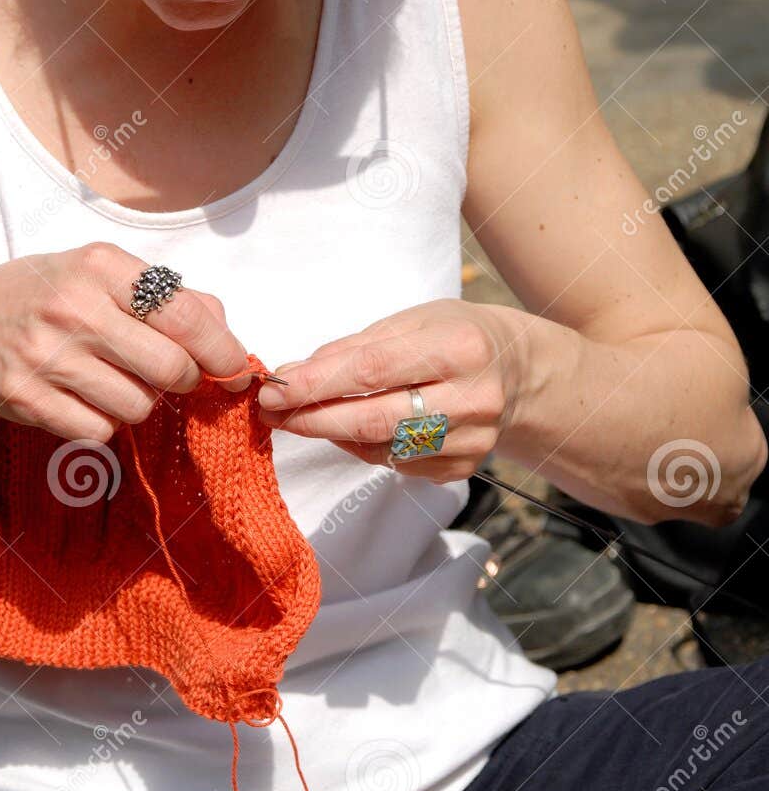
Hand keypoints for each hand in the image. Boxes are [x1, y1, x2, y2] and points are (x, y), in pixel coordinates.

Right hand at [0, 242, 252, 441]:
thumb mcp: (104, 276)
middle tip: (171, 375)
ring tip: (112, 379)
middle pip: (169, 369)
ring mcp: (45, 355)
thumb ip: (171, 298)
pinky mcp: (25, 398)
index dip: (221, 350)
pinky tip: (82, 398)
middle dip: (183, 380)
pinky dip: (102, 423)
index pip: (184, 314)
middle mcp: (71, 307)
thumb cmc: (53, 297)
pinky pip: (99, 431)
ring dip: (139, 401)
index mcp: (99, 265)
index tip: (234, 370)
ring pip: (137, 406)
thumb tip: (226, 334)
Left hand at [255, 299, 518, 481]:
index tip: (273, 388)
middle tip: (271, 412)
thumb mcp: (410, 322)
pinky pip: (396, 463)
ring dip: (331, 434)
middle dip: (313, 418)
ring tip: (302, 417)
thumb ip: (351, 349)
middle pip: (374, 419)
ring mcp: (471, 440)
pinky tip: (349, 428)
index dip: (317, 384)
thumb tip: (292, 375)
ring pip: (381, 448)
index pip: (373, 371)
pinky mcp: (462, 468)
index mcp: (460, 348)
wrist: (518, 372)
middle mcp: (473, 399)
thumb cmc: (453, 335)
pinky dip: (362, 447)